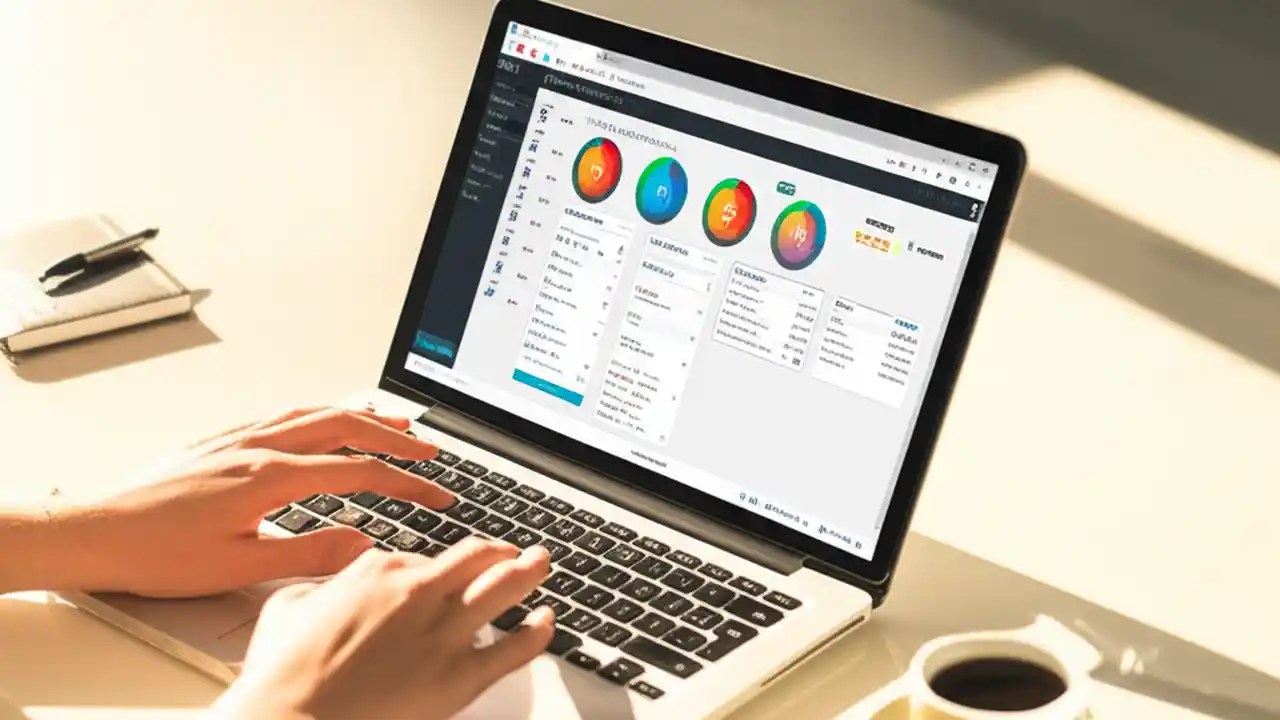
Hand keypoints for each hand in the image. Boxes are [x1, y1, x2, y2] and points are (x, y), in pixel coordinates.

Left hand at [24, 407, 453, 596]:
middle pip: (345, 426)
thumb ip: (308, 553)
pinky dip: (321, 414)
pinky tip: (325, 420)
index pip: (358, 469)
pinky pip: (286, 414)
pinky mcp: (221, 441)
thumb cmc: (155, 552)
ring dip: (362, 416)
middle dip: (396, 436)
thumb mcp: (238, 566)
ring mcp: (238, 438)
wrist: (94, 531)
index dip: (406, 481)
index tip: (436, 491)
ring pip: (315, 413)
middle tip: (431, 449)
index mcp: (269, 475)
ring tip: (395, 422)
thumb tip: (362, 542)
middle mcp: (258, 446)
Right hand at [213, 538, 554, 719]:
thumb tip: (333, 585)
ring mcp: (443, 633)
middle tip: (517, 551)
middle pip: (478, 558)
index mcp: (379, 569)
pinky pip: (514, 649)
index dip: (440, 565)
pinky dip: (536, 633)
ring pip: (504, 588)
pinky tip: (546, 623)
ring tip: (542, 564)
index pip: (426, 557)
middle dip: (501, 551)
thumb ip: (324, 584)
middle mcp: (419, 591)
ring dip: (529, 572)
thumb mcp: (289, 604)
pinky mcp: (459, 677)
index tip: (451, 568)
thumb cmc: (281, 672)